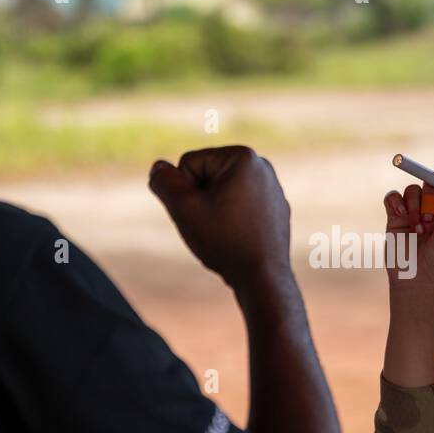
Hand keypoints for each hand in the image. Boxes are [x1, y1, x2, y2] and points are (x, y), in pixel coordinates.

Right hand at [149, 146, 291, 290]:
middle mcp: (262, 165)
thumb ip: (164, 182)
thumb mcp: (183, 208)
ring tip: (227, 233)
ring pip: (221, 193)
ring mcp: (271, 187)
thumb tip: (159, 167)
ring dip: (214, 211)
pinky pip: (239, 207)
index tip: (205, 212)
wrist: (263, 277)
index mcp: (243, 155)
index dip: (185, 191)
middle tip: (215, 225)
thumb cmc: (225, 241)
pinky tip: (241, 238)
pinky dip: (233, 221)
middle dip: (200, 200)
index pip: (188, 162)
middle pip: (206, 176)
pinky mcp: (275, 208)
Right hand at [382, 165, 433, 303]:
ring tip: (418, 230)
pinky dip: (395, 202)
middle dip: (430, 195)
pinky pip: (392, 197)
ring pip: (412, 190)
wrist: (416, 282)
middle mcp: (433, 209)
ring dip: (414, 206)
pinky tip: (401, 216)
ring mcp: (413, 212)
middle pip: (430, 183)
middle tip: (430, 218)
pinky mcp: (394, 218)